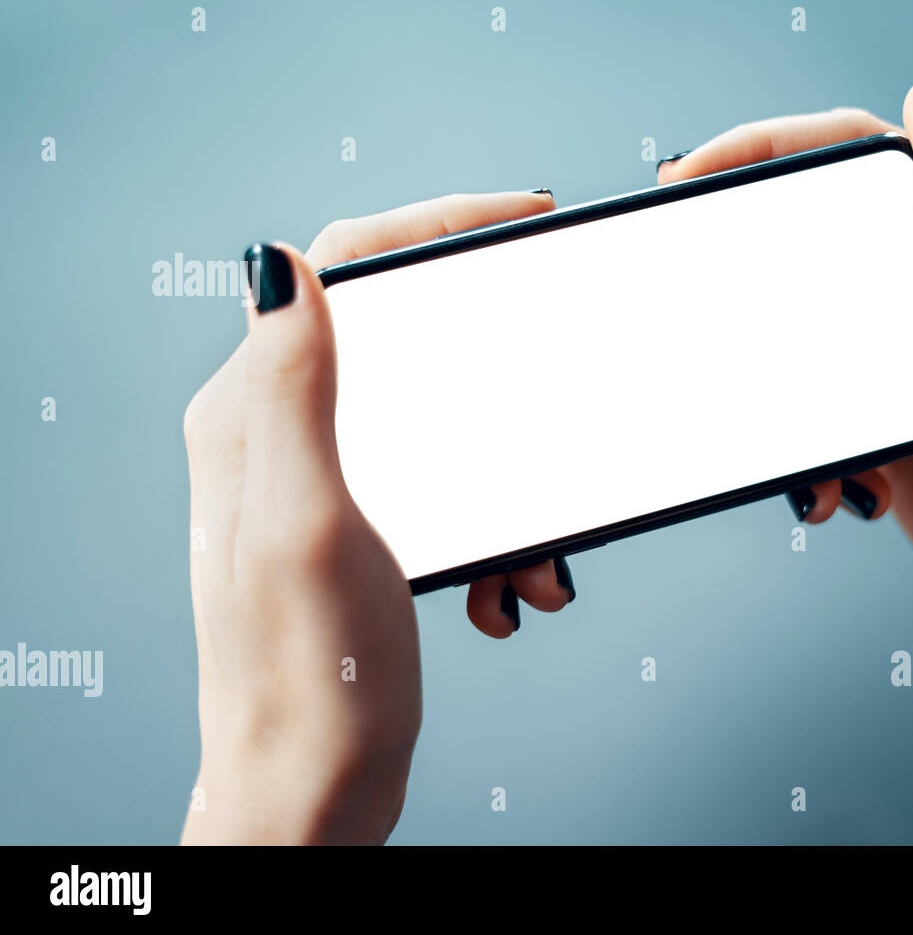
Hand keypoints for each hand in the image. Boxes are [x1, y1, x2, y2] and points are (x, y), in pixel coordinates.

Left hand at [181, 190, 571, 843]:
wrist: (312, 792)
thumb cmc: (308, 677)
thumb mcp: (309, 523)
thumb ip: (291, 388)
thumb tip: (277, 260)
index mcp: (251, 414)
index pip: (342, 263)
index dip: (437, 224)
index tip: (523, 218)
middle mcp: (276, 434)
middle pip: (406, 338)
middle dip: (499, 371)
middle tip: (562, 381)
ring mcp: (320, 480)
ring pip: (442, 421)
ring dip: (510, 473)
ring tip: (536, 555)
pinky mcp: (360, 526)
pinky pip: (452, 487)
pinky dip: (498, 528)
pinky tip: (510, 589)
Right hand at [659, 81, 912, 663]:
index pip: (869, 159)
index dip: (780, 144)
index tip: (703, 168)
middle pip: (822, 232)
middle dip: (748, 240)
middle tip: (682, 247)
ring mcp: (909, 364)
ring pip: (803, 328)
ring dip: (766, 361)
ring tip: (754, 396)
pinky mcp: (886, 428)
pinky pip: (810, 410)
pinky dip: (802, 445)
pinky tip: (831, 485)